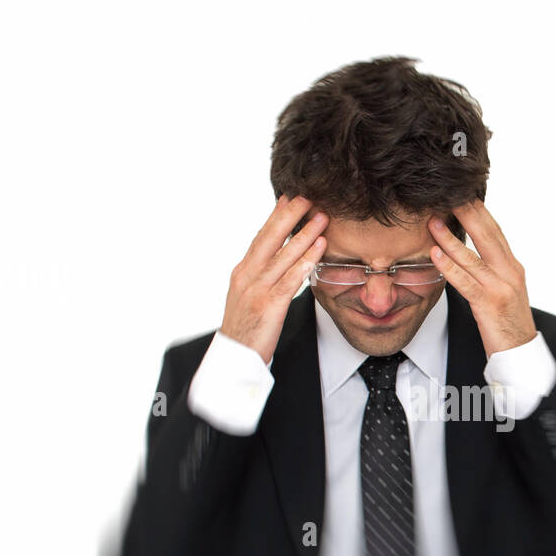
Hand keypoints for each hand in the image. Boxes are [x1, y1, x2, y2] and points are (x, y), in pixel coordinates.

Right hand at [221, 195, 326, 363]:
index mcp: (242, 272)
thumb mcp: (249, 296)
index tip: (289, 197)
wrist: (234, 358)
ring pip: (282, 257)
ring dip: (303, 236)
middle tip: (306, 196)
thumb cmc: (246, 330)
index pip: (261, 238)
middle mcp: (247, 276)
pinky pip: (288, 281)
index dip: (275, 217)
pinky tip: (317, 251)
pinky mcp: (268, 307)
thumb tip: (280, 260)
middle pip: (269, 239)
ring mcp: (256, 291)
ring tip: (321, 219)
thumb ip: (263, 277)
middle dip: (288, 216)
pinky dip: (303, 264)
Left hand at [428, 199, 536, 356]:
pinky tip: (435, 253)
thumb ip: (490, 270)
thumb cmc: (507, 324)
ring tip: (432, 220)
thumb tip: (469, 252)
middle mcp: (509, 272)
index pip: (494, 231)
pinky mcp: (489, 304)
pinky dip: (450, 266)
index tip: (461, 193)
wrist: (521, 354)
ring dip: (450, 237)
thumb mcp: (503, 290)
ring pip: (473, 256)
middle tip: (447, 193)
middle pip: (487, 234)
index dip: (478, 210)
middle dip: (467, 212)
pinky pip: (466, 282)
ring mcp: (501, 287)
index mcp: (512, 266)